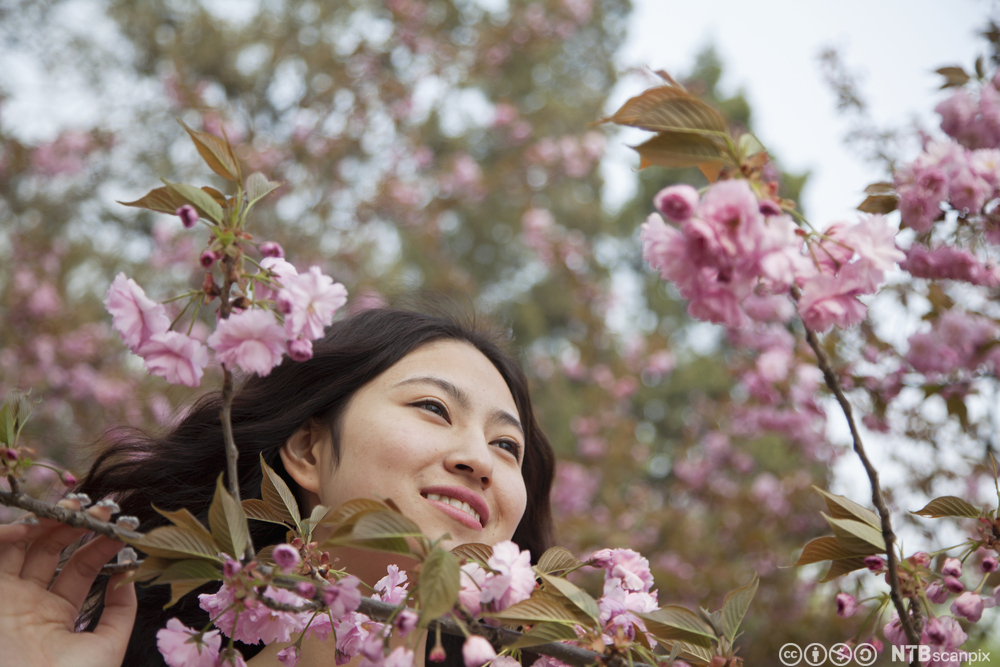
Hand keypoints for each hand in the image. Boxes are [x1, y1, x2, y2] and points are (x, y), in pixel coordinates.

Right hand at [0, 502, 136, 666]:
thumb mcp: (105, 648)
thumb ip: (120, 614)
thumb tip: (130, 576)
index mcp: (57, 615)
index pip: (82, 566)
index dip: (102, 543)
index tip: (124, 524)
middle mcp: (28, 602)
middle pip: (51, 549)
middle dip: (77, 524)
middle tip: (104, 507)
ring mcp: (5, 597)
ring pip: (21, 545)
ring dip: (46, 521)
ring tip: (75, 507)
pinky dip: (6, 535)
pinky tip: (30, 528)